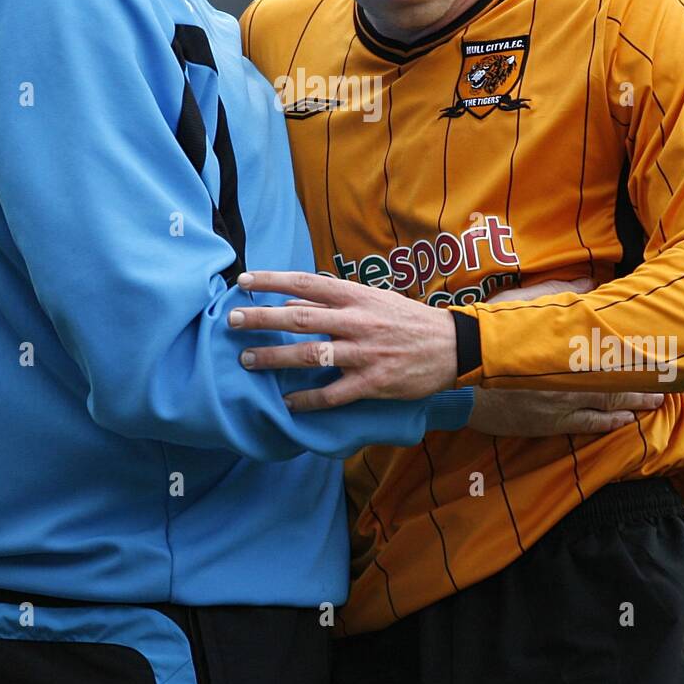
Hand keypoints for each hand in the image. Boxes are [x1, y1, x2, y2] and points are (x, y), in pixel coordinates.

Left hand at [228, 270, 457, 410]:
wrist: (451, 345)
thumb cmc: (407, 319)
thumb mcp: (373, 300)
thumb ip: (334, 302)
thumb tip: (290, 302)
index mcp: (357, 296)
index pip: (307, 283)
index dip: (273, 280)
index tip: (245, 280)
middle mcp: (357, 322)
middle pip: (300, 319)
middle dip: (262, 319)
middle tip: (232, 320)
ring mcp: (364, 353)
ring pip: (311, 355)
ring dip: (275, 358)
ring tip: (247, 360)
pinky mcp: (373, 383)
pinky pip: (332, 394)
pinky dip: (307, 400)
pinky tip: (286, 403)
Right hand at [465, 276, 665, 433]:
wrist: (461, 365)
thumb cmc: (492, 330)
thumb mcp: (526, 302)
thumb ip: (562, 293)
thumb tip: (591, 282)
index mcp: (569, 347)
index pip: (613, 351)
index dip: (638, 355)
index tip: (660, 353)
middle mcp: (572, 378)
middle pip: (616, 383)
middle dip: (643, 385)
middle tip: (667, 386)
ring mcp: (561, 404)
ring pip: (606, 406)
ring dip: (632, 405)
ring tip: (654, 403)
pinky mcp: (546, 423)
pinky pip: (585, 425)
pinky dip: (607, 423)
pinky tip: (622, 421)